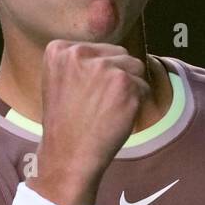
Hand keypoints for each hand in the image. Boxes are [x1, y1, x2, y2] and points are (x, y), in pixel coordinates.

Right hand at [33, 41, 150, 204]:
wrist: (69, 155)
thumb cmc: (67, 122)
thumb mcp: (60, 80)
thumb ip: (80, 62)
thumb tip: (116, 52)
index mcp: (59, 50)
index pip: (100, 49)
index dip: (100, 74)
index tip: (86, 94)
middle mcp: (80, 53)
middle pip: (120, 54)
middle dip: (118, 77)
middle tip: (100, 103)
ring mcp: (104, 67)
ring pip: (136, 67)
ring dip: (130, 88)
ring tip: (108, 109)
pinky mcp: (125, 84)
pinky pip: (145, 87)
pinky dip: (138, 103)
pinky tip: (118, 116)